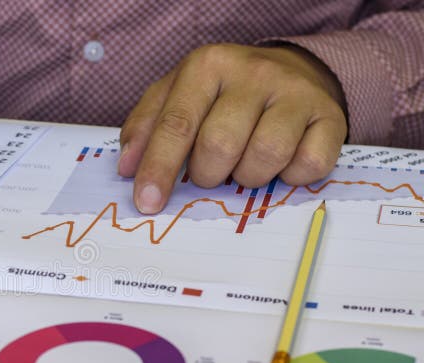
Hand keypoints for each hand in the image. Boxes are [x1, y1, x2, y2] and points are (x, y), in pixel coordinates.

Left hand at [118, 43, 347, 213]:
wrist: (292, 70)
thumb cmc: (223, 94)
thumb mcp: (177, 95)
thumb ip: (146, 127)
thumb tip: (127, 169)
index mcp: (207, 65)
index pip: (176, 124)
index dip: (158, 169)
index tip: (147, 202)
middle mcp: (253, 72)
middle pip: (219, 146)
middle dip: (207, 173)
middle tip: (211, 171)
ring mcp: (295, 93)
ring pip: (264, 157)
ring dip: (247, 177)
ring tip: (244, 163)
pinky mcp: (330, 117)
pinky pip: (307, 166)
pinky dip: (289, 178)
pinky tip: (280, 165)